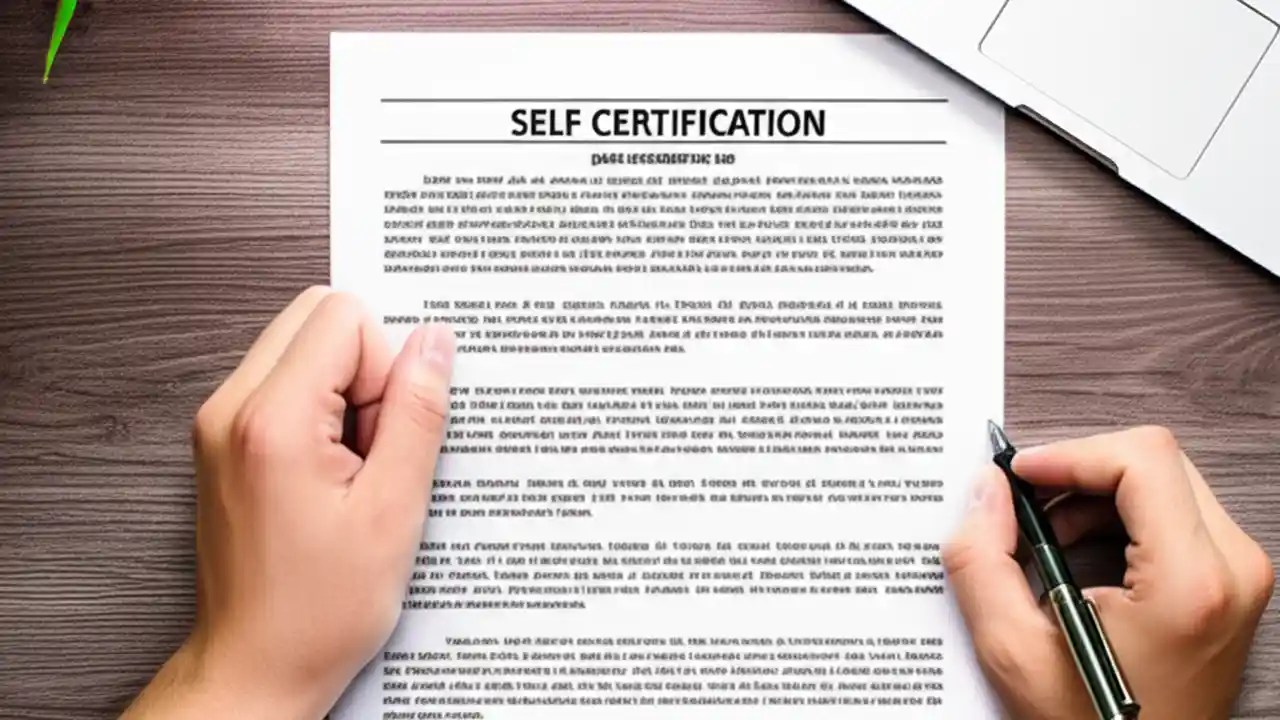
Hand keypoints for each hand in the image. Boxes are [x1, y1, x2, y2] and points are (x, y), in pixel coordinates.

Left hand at [121, 287, 454, 719]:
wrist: (256, 666)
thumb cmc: (317, 610)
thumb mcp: (393, 511)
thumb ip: (417, 413)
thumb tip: (434, 343)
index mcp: (270, 420)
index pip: (343, 317)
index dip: (386, 368)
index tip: (385, 437)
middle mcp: (229, 408)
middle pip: (316, 317)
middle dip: (364, 368)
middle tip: (372, 446)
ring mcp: (219, 423)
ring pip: (301, 346)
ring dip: (343, 392)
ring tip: (351, 468)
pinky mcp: (223, 439)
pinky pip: (283, 382)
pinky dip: (320, 411)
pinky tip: (334, 473)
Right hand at [944, 426, 1273, 718]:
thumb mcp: (1015, 652)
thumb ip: (983, 561)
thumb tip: (984, 490)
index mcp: (1191, 583)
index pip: (1142, 461)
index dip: (1071, 453)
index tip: (1019, 474)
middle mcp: (1232, 570)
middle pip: (1155, 463)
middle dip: (1079, 472)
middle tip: (1023, 502)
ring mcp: (1238, 577)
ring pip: (1164, 483)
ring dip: (1094, 495)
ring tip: (1044, 536)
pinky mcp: (1228, 584)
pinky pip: (1175, 514)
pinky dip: (1118, 517)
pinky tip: (1075, 550)